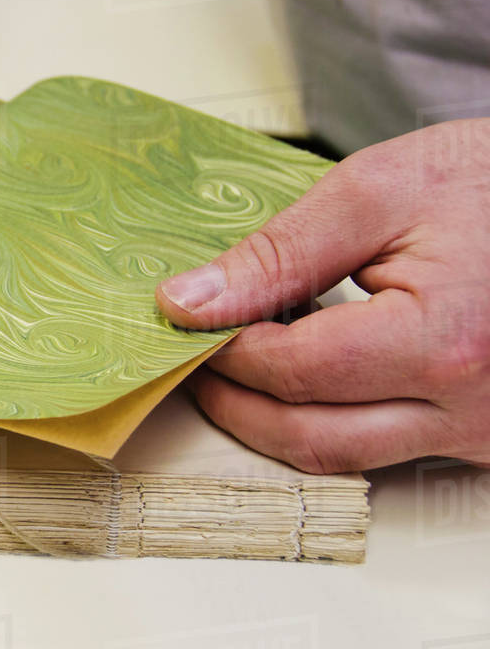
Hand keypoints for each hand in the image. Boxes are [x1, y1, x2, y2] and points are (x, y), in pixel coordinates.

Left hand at [156, 119, 489, 472]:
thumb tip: (190, 301)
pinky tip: (308, 369)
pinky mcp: (487, 433)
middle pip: (311, 438)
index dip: (225, 351)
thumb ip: (278, 253)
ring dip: (277, 420)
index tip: (189, 322)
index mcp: (443, 342)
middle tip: (195, 360)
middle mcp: (470, 408)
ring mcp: (483, 430)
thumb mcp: (380, 190)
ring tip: (243, 363)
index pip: (294, 373)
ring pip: (346, 458)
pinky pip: (388, 447)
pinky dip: (331, 417)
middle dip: (236, 403)